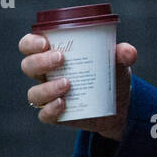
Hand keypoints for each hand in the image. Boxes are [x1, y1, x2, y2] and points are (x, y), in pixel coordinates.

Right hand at [18, 33, 132, 141]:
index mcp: (53, 54)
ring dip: (47, 88)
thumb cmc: (110, 74)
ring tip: (68, 84)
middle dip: (40, 61)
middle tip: (61, 59)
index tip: (45, 42)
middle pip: (28, 66)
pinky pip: (44, 114)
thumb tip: (127, 52)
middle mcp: (46, 74)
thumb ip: (124, 53)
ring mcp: (49, 95)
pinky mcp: (55, 114)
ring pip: (34, 93)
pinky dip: (51, 109)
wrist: (119, 105)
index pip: (29, 45)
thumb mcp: (118, 62)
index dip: (31, 43)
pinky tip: (63, 104)